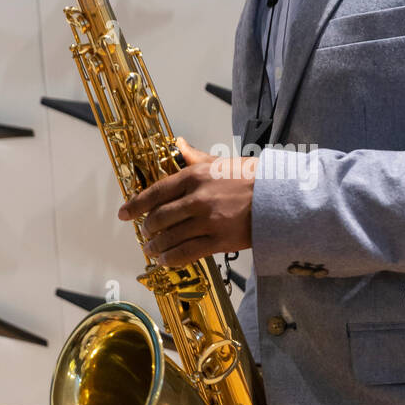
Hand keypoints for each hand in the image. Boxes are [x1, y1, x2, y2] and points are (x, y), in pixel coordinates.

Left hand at [117, 135, 257, 267]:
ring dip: (156, 246)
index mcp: (194, 177)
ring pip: (170, 238)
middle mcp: (197, 199)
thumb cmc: (252, 178)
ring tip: (151, 249)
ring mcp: (207, 222)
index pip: (156, 192)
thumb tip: (177, 143)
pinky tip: (165, 260)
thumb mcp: (220, 161)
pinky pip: (187, 253)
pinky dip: (172, 258)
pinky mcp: (219, 241)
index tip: (124, 213)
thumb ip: (194, 156)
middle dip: (147, 228)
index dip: (135, 204)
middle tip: (144, 232)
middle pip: (160, 218)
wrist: (280, 198)